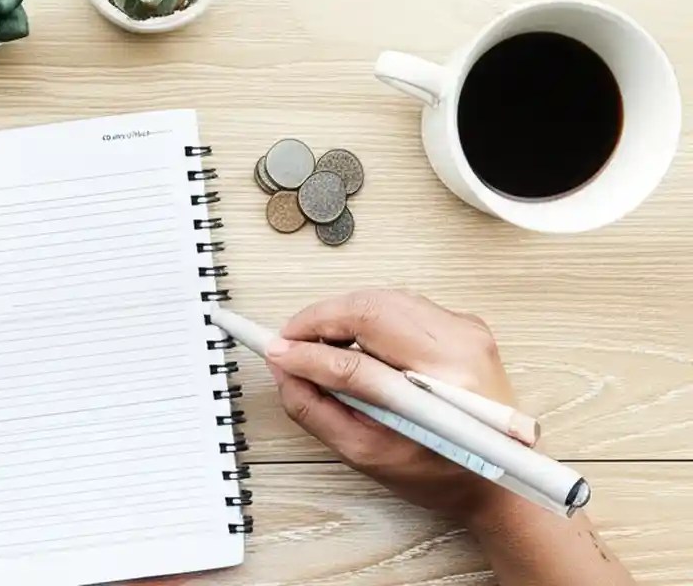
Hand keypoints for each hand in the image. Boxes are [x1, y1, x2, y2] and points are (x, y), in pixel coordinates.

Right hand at [267, 290, 514, 520]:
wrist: (496, 477)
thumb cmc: (437, 472)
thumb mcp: (365, 453)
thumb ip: (316, 409)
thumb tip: (283, 369)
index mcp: (443, 391)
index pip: (362, 360)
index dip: (310, 353)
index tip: (277, 353)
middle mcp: (461, 349)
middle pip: (373, 307)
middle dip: (321, 318)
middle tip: (290, 341)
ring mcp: (465, 330)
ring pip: (384, 298)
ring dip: (340, 313)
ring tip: (314, 341)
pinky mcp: (461, 324)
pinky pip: (399, 303)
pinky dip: (365, 314)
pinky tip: (349, 338)